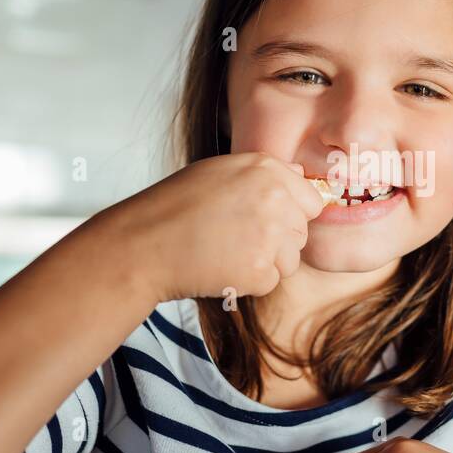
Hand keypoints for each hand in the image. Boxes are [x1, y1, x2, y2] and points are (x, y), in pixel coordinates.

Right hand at [106, 152, 323, 303]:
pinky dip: (249, 282)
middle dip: (277, 241)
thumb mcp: (218, 171)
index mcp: (265, 169)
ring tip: (226, 253)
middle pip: (301, 232)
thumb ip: (264, 173)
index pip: (311, 200)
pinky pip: (271, 282)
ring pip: (291, 260)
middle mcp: (274, 198)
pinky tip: (221, 268)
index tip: (264, 221)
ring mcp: (269, 235)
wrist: (142, 245)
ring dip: (266, 263)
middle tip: (235, 239)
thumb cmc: (173, 207)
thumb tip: (300, 176)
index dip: (290, 214)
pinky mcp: (260, 270)